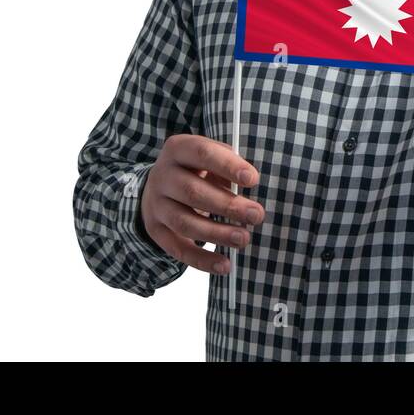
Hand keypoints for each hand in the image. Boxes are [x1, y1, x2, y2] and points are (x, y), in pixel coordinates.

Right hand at [140, 133, 263, 274]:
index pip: (202, 153)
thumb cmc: (197, 169)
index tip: (253, 180)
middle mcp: (162, 176)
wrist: (159, 186)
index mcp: (178, 149)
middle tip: (256, 215)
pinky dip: (202, 259)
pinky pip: (178, 249)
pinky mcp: (157, 230)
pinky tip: (224, 265)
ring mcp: (156, 205)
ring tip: (244, 239)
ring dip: (217, 234)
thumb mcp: (210, 158)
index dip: (228, 166)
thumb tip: (252, 184)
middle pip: (193, 192)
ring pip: (185, 223)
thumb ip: (229, 165)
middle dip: (228, 205)